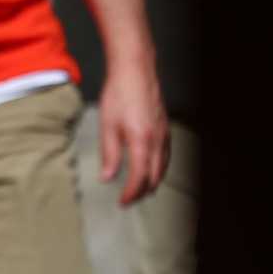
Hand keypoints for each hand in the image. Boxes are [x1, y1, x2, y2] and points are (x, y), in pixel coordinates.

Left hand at [96, 59, 169, 204]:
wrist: (135, 71)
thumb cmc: (119, 93)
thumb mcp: (107, 124)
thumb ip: (109, 154)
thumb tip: (107, 178)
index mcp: (142, 141)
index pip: (140, 178)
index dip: (131, 193)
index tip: (122, 202)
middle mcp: (157, 141)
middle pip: (154, 177)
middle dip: (142, 191)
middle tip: (129, 199)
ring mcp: (164, 135)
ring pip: (163, 168)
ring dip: (152, 182)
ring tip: (139, 189)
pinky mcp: (165, 129)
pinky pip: (165, 156)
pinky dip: (158, 168)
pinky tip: (151, 168)